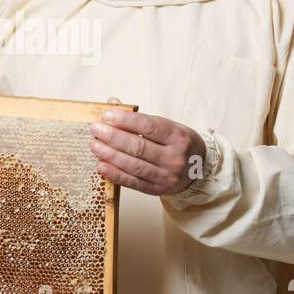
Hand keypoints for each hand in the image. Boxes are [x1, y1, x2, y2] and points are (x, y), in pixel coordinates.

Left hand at [88, 105, 206, 196]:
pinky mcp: (158, 190)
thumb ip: (139, 117)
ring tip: (95, 146)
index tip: (106, 115)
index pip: (149, 126)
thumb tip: (113, 104)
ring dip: (111, 155)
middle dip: (113, 137)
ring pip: (134, 165)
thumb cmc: (178, 143)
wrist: (199, 168)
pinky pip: (133, 183)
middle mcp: (175, 157)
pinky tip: (101, 166)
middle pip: (139, 146)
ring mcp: (167, 176)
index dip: (125, 120)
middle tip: (96, 129)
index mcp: (178, 136)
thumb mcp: (167, 125)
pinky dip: (116, 175)